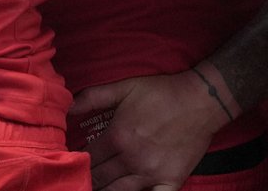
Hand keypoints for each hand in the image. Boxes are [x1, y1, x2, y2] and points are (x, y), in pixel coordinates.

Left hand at [73, 71, 228, 190]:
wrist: (201, 100)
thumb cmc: (162, 92)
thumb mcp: (125, 87)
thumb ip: (94, 97)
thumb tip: (67, 108)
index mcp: (118, 136)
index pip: (88, 157)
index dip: (77, 161)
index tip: (70, 163)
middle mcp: (131, 159)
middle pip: (99, 178)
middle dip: (87, 179)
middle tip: (79, 180)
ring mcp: (151, 174)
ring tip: (95, 188)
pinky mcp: (170, 181)